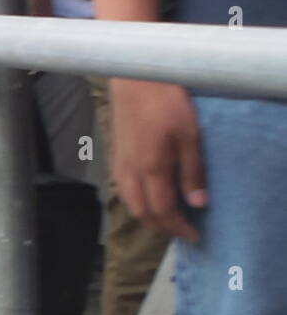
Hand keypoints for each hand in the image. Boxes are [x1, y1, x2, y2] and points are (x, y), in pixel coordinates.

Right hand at [108, 78, 206, 239]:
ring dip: (147, 215)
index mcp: (151, 169)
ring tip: (166, 216)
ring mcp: (120, 162)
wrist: (135, 79)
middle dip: (162, 227)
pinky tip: (147, 194)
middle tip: (182, 230)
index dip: (179, 227)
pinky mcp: (116, 153)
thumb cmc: (166, 103)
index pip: (163, 210)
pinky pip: (122, 188)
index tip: (195, 235)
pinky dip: (135, 200)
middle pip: (142, 212)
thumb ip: (192, 172)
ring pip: (129, 201)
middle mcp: (131, 171)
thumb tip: (198, 203)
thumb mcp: (190, 136)